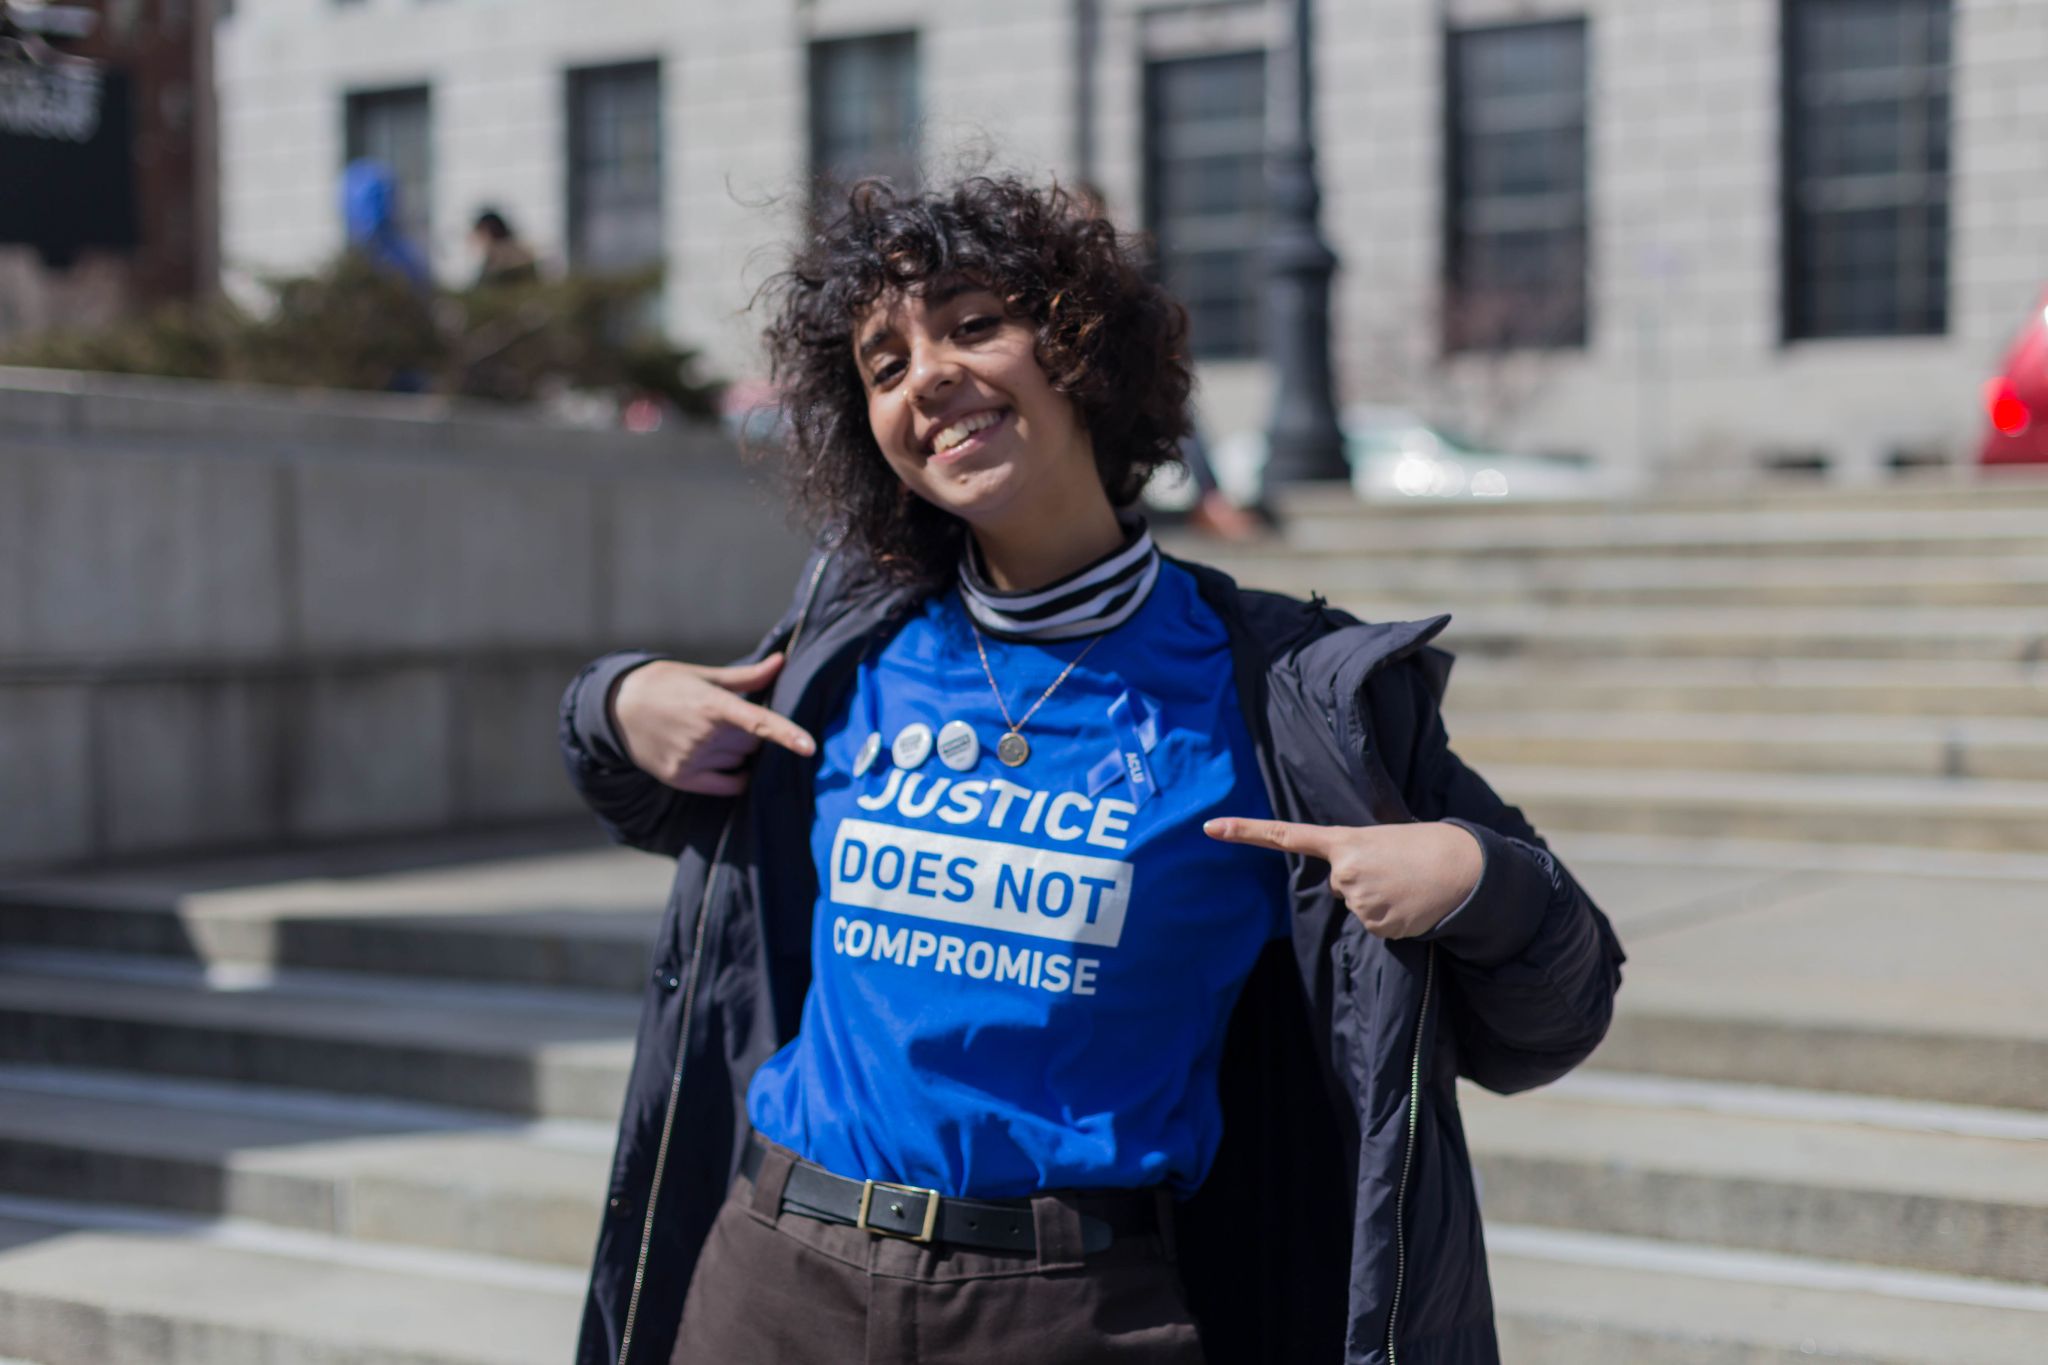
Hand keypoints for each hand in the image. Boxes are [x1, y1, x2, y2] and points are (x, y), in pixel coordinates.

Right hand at [611, 653, 816, 796]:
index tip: (809, 746)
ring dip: (738, 751)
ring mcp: (692, 759)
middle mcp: (703, 735)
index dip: (786, 733)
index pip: (757, 722)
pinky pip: (729, 785)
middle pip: (753, 744)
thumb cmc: (666, 685)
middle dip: (750, 734)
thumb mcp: (704, 676)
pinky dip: (735, 775)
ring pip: (742, 761)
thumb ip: (748, 676)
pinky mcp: (682, 778)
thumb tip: (782, 661)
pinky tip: (720, 759)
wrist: (617, 708)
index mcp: (711, 704)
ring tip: (708, 733)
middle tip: (725, 720)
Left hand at [1203, 817, 1482, 938]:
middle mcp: (1345, 869)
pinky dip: (1392, 919)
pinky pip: (1375, 926)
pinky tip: (1411, 903)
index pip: (1285, 835)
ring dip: (1379, 900)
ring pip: (1357, 907)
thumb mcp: (1382, 839)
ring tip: (1406, 884)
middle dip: (1362, 880)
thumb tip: (1342, 885)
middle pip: (1339, 886)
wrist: (1464, 866)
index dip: (1244, 831)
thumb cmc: (1424, 847)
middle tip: (1394, 869)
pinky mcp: (1377, 924)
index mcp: (1344, 840)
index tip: (1209, 827)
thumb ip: (1354, 855)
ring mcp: (1359, 898)